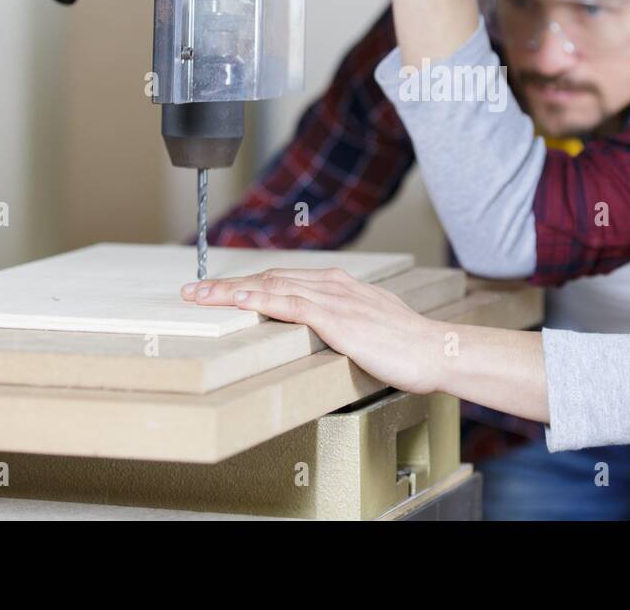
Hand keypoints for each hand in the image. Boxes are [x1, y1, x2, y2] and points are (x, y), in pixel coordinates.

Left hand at [181, 268, 447, 394]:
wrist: (436, 351)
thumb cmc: (408, 345)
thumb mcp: (370, 324)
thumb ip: (345, 320)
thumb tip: (327, 327)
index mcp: (340, 286)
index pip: (283, 280)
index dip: (247, 284)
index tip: (219, 290)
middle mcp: (334, 285)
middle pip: (270, 279)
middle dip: (227, 285)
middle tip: (193, 290)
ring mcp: (335, 300)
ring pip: (273, 288)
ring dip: (231, 291)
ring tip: (200, 295)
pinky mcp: (338, 320)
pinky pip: (292, 306)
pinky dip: (262, 300)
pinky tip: (239, 301)